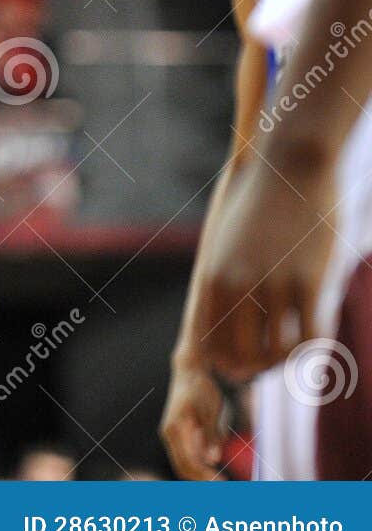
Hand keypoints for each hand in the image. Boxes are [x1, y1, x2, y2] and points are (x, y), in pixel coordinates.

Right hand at [159, 358, 225, 479]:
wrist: (189, 371)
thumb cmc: (200, 388)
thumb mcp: (209, 409)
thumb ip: (211, 434)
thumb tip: (213, 459)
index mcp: (175, 429)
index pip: (188, 462)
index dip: (205, 477)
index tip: (223, 485)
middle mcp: (170, 435)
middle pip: (184, 468)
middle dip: (202, 482)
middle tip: (225, 490)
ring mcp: (173, 436)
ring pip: (185, 465)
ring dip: (201, 478)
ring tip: (222, 486)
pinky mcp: (180, 435)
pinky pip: (188, 458)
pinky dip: (200, 469)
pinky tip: (215, 473)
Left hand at [193, 143, 336, 380]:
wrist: (291, 164)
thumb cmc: (262, 206)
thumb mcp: (229, 244)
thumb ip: (227, 282)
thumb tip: (237, 326)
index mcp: (212, 277)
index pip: (210, 345)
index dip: (229, 363)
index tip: (247, 363)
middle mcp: (237, 286)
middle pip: (243, 357)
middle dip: (260, 366)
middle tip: (276, 357)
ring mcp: (273, 285)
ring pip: (279, 352)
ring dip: (289, 359)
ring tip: (297, 348)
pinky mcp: (309, 281)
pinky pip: (312, 337)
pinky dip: (315, 350)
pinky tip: (318, 343)